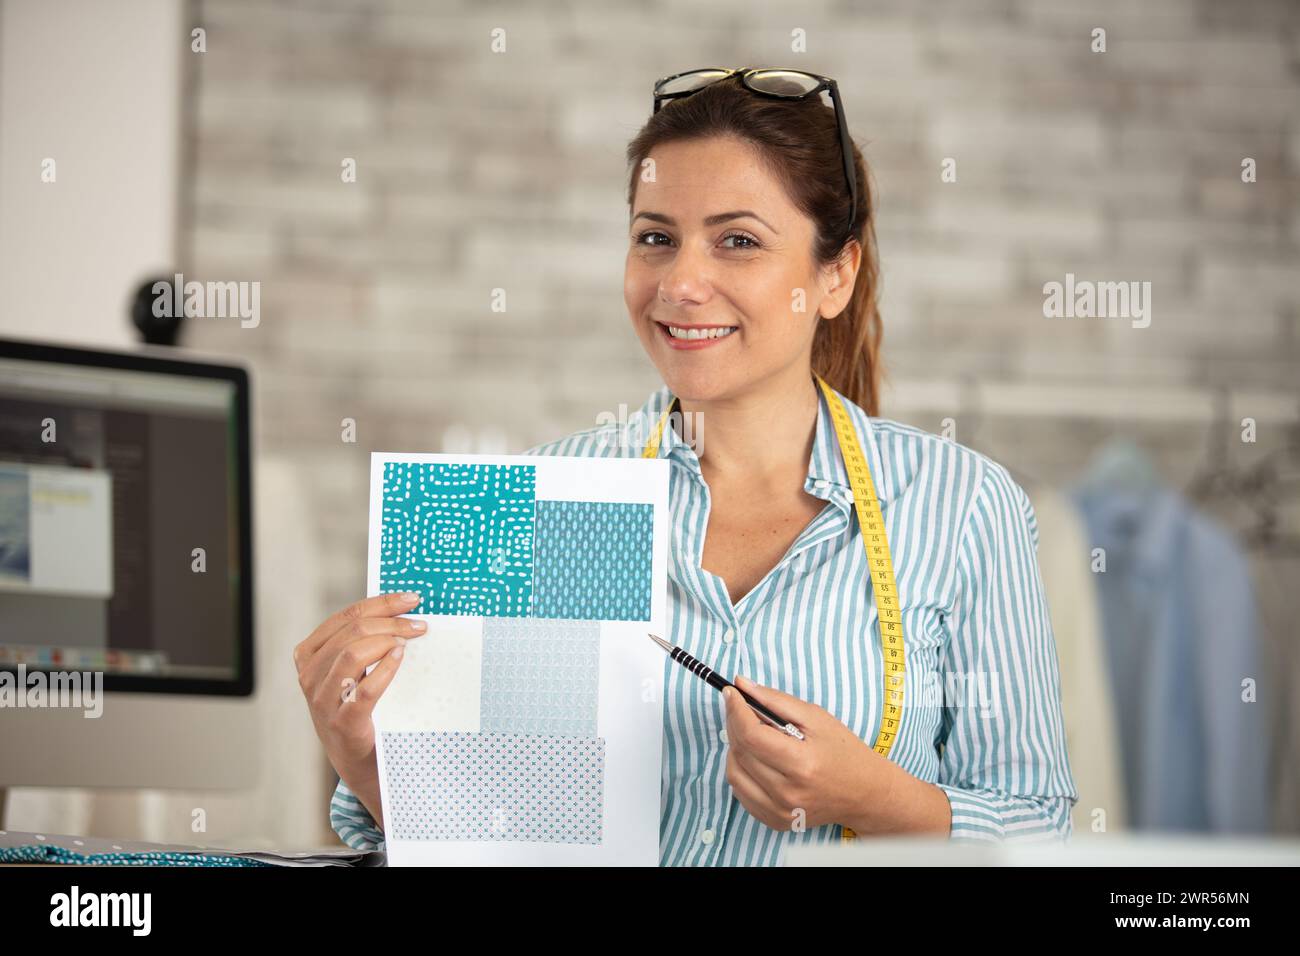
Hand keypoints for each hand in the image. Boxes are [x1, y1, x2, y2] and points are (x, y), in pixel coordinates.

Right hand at [293, 591, 426, 820]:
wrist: (358, 761)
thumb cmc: (358, 708)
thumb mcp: (351, 672)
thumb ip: (362, 643)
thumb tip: (402, 609)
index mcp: (310, 655)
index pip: (346, 616)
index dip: (382, 603)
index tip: (411, 599)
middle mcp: (310, 676)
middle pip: (352, 631)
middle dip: (391, 621)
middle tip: (419, 624)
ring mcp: (322, 701)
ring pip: (353, 654)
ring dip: (388, 641)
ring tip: (411, 640)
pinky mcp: (342, 723)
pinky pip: (365, 690)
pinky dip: (386, 669)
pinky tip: (401, 659)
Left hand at [722, 674, 891, 833]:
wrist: (865, 794)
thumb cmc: (844, 752)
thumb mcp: (816, 717)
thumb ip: (776, 700)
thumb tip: (741, 684)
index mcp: (802, 764)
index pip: (752, 735)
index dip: (736, 710)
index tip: (731, 692)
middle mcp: (788, 793)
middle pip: (740, 752)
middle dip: (734, 722)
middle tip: (740, 707)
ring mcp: (780, 811)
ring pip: (734, 772)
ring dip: (734, 747)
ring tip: (750, 733)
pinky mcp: (775, 821)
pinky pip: (740, 792)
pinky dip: (740, 770)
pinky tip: (755, 758)